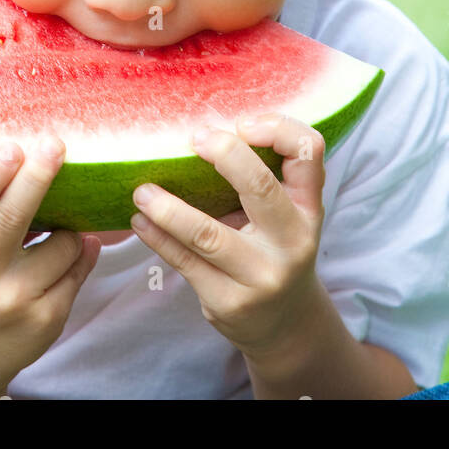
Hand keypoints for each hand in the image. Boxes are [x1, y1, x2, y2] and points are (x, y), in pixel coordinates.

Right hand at [0, 136, 101, 398]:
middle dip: (37, 176)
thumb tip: (33, 159)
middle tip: (54, 145)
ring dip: (68, 229)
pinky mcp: (47, 319)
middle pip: (13, 218)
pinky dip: (81, 253)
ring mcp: (14, 302)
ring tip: (52, 237)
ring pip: (64, 242)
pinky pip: (80, 266)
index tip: (11, 147)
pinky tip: (67, 257)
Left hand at [128, 113, 325, 358]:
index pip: (309, 152)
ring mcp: (261, 275)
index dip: (278, 128)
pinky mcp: (228, 301)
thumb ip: (268, 176)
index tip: (242, 123)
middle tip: (194, 138)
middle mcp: (292, 241)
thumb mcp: (290, 214)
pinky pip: (184, 262)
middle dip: (225, 155)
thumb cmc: (277, 250)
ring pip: (207, 234)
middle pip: (260, 186)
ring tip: (142, 191)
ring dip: (168, 208)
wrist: (284, 325)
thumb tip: (207, 129)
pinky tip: (140, 221)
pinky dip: (157, 237)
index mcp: (309, 208)